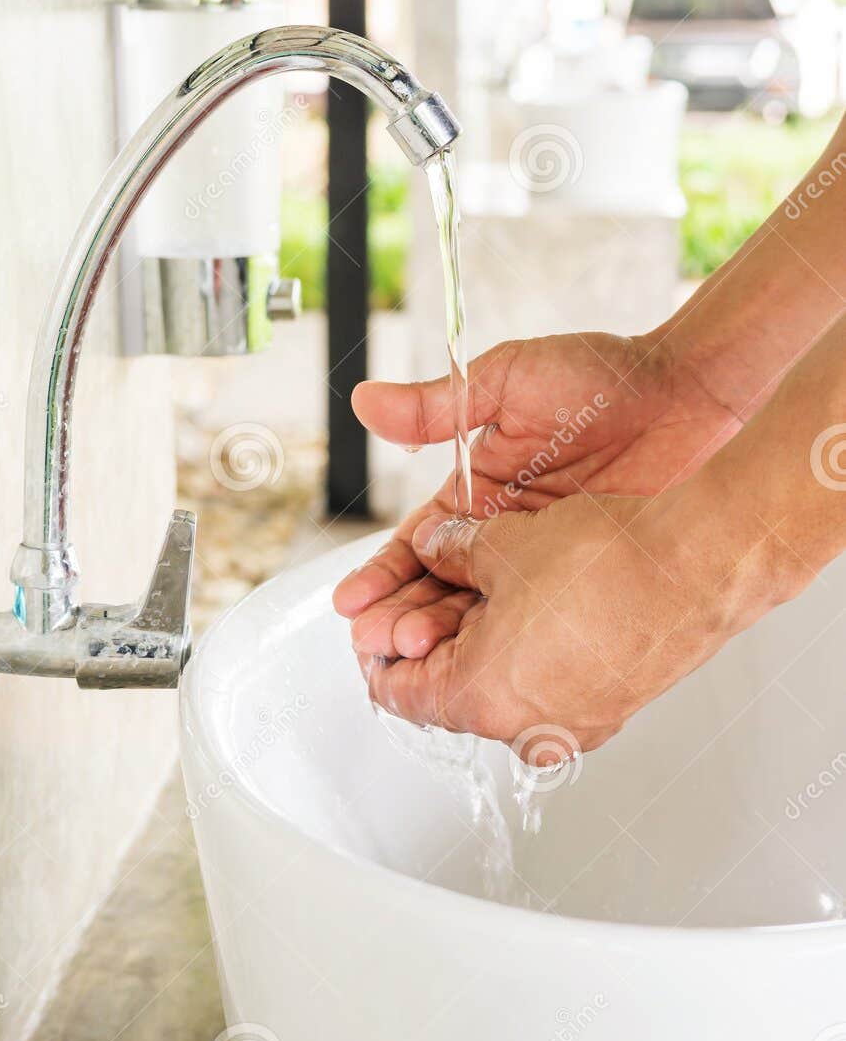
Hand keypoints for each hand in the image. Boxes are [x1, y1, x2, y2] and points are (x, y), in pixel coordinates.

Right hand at [334, 331, 740, 661]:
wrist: (689, 394)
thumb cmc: (604, 376)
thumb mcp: (506, 382)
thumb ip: (437, 406)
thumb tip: (366, 402)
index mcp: (478, 492)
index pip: (418, 545)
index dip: (383, 575)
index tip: (352, 603)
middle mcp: (508, 532)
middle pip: (443, 589)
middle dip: (403, 618)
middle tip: (375, 644)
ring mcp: (550, 559)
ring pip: (486, 612)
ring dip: (447, 636)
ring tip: (413, 655)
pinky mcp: (590, 577)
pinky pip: (542, 618)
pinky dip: (510, 643)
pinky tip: (482, 664)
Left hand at [362, 472, 777, 753]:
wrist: (696, 564)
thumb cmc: (606, 562)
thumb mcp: (501, 545)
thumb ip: (451, 553)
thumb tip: (434, 547)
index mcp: (481, 699)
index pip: (397, 693)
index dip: (377, 650)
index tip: (373, 624)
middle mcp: (524, 727)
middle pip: (449, 691)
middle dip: (432, 639)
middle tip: (427, 594)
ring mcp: (573, 721)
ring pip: (503, 684)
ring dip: (484, 640)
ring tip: (487, 583)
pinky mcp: (610, 705)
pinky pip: (550, 682)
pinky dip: (531, 647)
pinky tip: (537, 597)